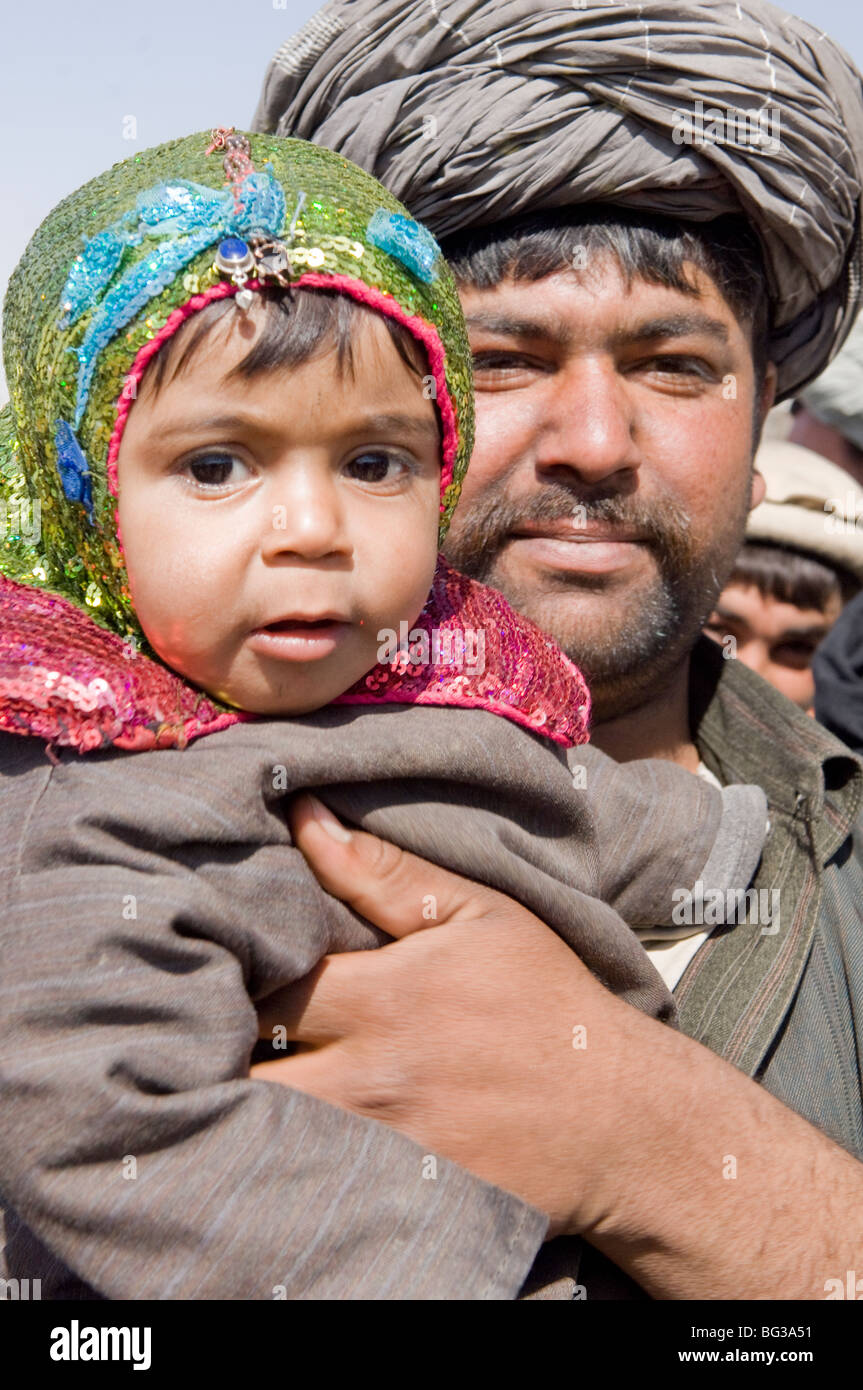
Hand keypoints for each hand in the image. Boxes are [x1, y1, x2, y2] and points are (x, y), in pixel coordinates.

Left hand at [251, 795, 862, 1296]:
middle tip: (211, 1029)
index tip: (225, 964)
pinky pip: (305, 1185)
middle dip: (218, 1049)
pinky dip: (281, 1159)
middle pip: (246, 1070)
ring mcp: (382, 1151)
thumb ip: (385, 872)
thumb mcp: (481, 916)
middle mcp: (375, 1079)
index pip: (266, 984)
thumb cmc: (546, 1002)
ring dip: (240, 1106)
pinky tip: (279, 1136)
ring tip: (232, 1078)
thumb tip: (303, 816)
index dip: (233, 973)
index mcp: (390, 997)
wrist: (621, 1121)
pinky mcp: (394, 1204)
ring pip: (265, 1133)